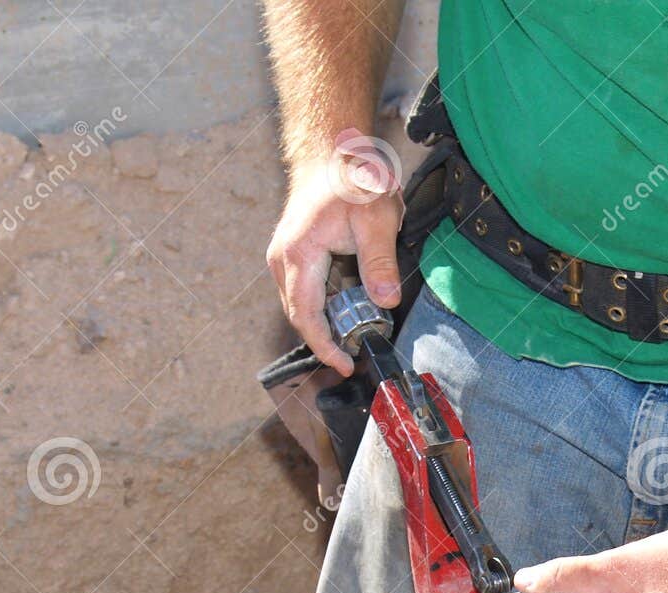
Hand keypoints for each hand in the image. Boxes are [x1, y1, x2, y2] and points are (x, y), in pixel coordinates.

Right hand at [266, 129, 404, 375]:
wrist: (332, 152)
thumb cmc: (352, 179)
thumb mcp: (376, 220)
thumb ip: (380, 263)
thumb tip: (386, 302)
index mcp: (298, 255)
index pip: (307, 316)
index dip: (325, 346)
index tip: (344, 365)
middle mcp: (281, 260)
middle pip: (300, 315)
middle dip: (327, 339)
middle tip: (356, 353)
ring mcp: (283, 258)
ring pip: (301, 305)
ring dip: (326, 322)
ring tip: (357, 330)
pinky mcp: (291, 256)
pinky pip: (304, 292)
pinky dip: (324, 306)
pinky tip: (348, 307)